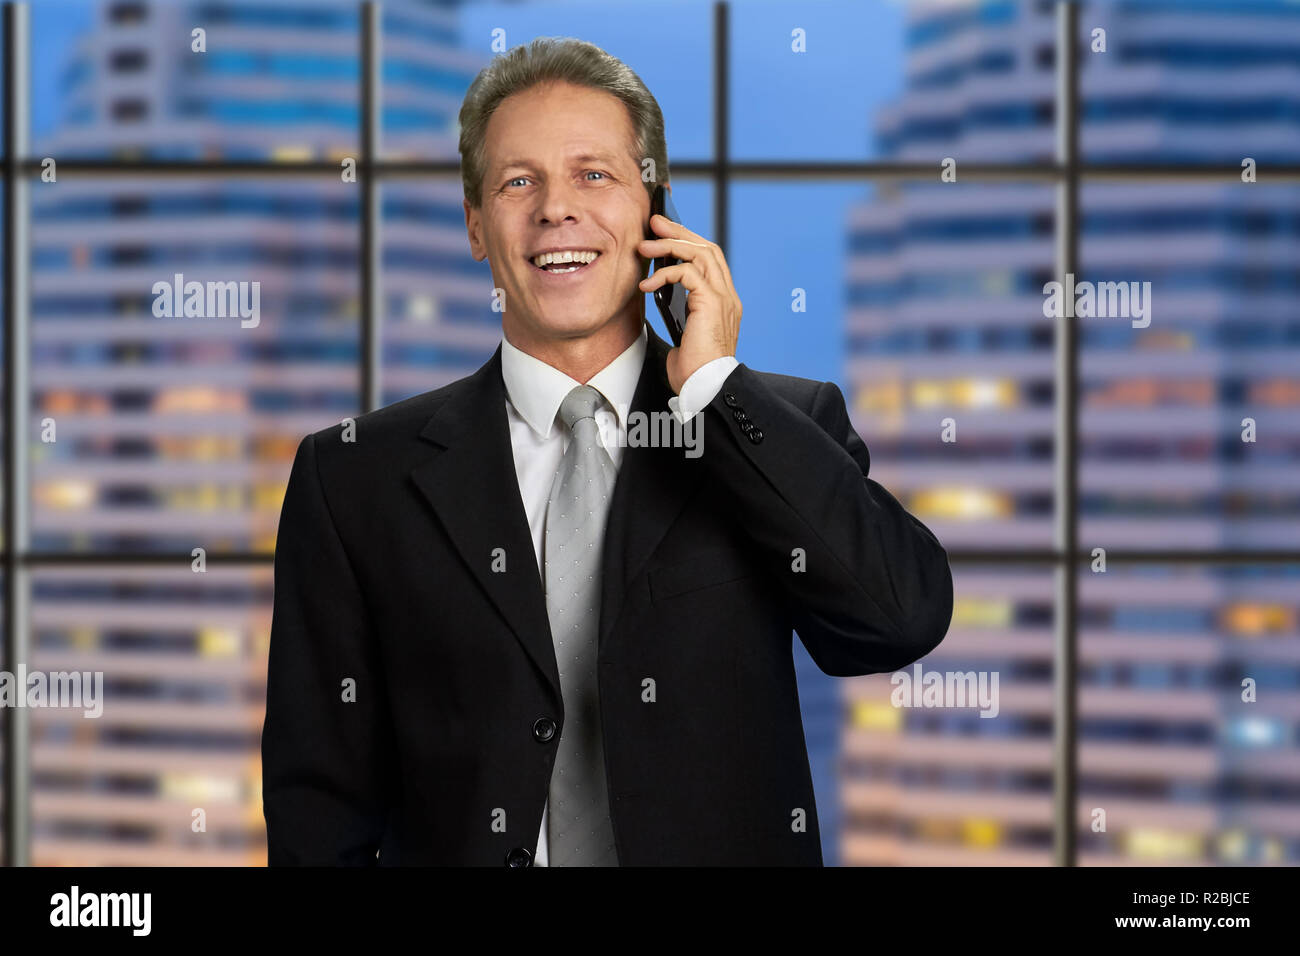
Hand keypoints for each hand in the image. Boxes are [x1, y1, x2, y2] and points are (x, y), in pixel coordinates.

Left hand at [638, 213, 741, 394]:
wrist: (705, 386)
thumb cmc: (693, 370)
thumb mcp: (683, 334)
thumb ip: (678, 313)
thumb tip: (658, 298)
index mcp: (723, 302)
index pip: (710, 260)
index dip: (689, 242)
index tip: (665, 235)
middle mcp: (728, 296)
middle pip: (707, 248)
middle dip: (679, 232)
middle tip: (655, 223)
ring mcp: (723, 298)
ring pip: (700, 253)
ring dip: (670, 245)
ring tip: (645, 245)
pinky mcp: (712, 302)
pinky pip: (688, 273)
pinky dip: (665, 273)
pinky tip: (647, 284)